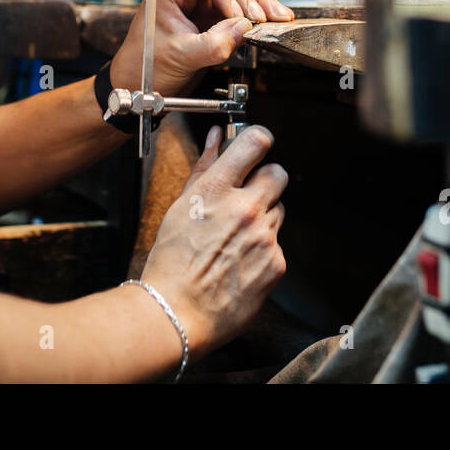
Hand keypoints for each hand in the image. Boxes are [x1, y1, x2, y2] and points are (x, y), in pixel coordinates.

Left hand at [110, 0, 293, 97]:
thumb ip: (211, 44)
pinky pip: (242, 6)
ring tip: (276, 17)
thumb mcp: (178, 57)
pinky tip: (273, 20)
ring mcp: (204, 1)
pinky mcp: (216, 17)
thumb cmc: (145, 67)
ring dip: (259, 1)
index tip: (234, 11)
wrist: (142, 86)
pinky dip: (258, 13)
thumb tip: (242, 29)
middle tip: (259, 16)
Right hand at [140, 125, 287, 356]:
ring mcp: (264, 236)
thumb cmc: (172, 261)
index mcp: (217, 189)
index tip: (257, 144)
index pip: (256, 142)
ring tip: (235, 238)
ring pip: (278, 210)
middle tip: (248, 196)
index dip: (259, 140)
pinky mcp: (276, 263)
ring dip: (263, 218)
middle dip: (266, 180)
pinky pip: (277, 243)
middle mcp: (245, 208)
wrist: (176, 311)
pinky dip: (263, 250)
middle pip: (278, 174)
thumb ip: (204, 167)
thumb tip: (216, 137)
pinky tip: (239, 262)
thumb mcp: (180, 206)